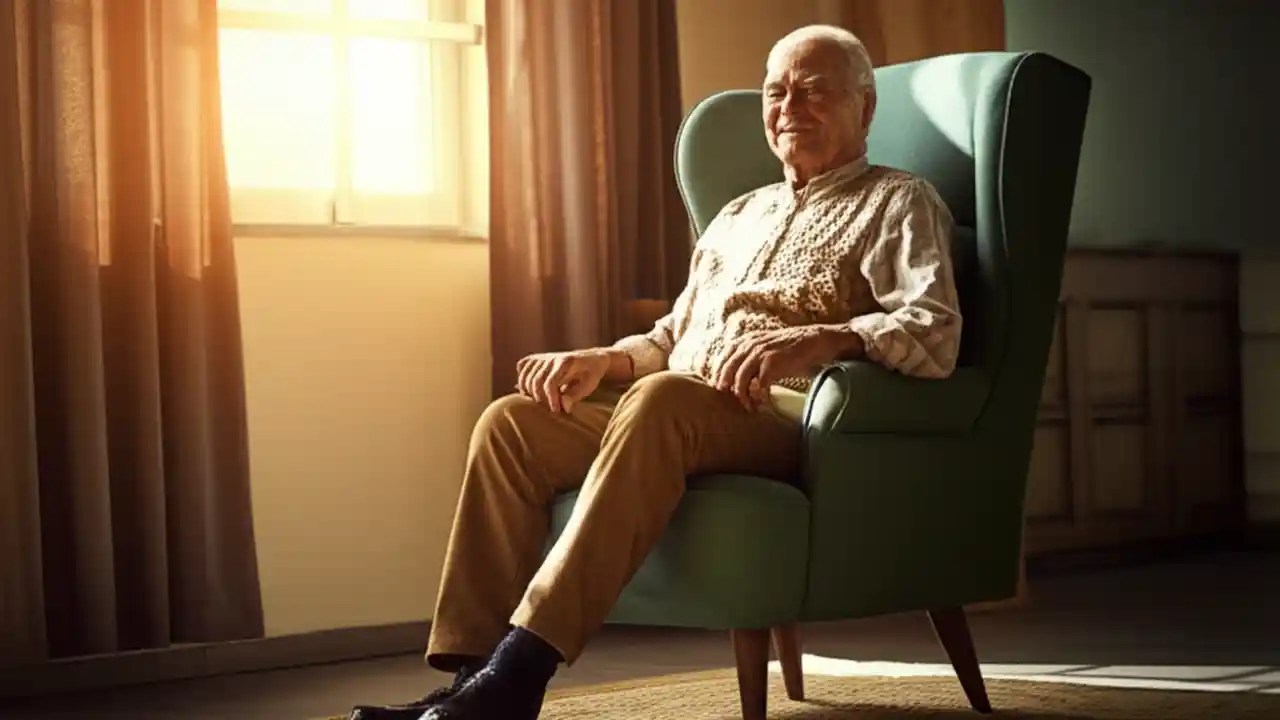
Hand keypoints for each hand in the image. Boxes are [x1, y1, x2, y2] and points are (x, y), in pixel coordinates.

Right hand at [515, 349, 612, 412]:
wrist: (592, 358)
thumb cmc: (591, 374)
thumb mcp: (589, 386)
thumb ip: (575, 396)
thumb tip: (563, 407)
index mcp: (567, 362)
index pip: (550, 382)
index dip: (551, 399)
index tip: (556, 410)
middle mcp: (553, 357)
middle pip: (536, 379)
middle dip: (539, 397)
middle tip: (548, 407)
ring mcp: (544, 356)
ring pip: (526, 374)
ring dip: (528, 390)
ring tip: (539, 401)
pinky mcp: (538, 357)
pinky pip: (522, 365)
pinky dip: (522, 378)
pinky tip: (529, 389)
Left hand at [712, 325, 861, 409]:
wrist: (818, 341)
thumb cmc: (793, 349)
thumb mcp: (768, 348)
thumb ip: (753, 357)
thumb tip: (740, 378)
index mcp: (748, 339)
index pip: (724, 356)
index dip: (719, 373)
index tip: (721, 388)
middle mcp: (751, 344)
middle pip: (728, 369)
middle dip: (727, 387)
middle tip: (732, 400)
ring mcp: (761, 352)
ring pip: (741, 378)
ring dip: (743, 395)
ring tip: (749, 406)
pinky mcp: (773, 362)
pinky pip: (759, 384)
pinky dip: (759, 396)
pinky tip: (764, 403)